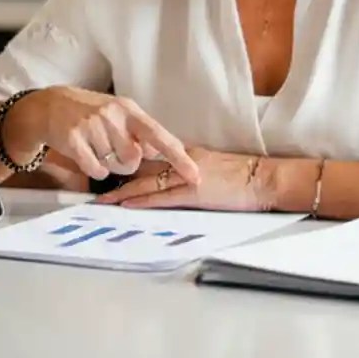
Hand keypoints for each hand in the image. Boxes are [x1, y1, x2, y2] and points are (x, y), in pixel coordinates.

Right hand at [12, 86, 199, 184]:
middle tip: (113, 151)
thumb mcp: (118, 114)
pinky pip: (95, 170)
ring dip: (108, 165)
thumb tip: (162, 151)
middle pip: (135, 159)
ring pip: (114, 166)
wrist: (50, 106)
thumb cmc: (90, 113)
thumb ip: (140, 132)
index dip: (179, 158)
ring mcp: (92, 126)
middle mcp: (113, 116)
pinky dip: (93, 169)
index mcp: (129, 110)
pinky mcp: (74, 139)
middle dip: (126, 163)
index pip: (160, 136)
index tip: (195, 175)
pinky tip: (85, 154)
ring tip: (96, 148)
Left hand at [94, 147, 269, 211]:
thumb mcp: (214, 166)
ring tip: (100, 199)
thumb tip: (173, 176)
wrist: (265, 179)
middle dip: (116, 174)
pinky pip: (162, 197)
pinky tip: (125, 204)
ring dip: (122, 191)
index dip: (127, 158)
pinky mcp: (195, 193)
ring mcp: (188, 177)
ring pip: (147, 182)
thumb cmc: (245, 176)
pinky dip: (142, 201)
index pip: (151, 155)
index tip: (106, 161)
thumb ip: (191, 168)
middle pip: (142, 167)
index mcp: (187, 153)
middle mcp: (183, 161)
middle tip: (92, 179)